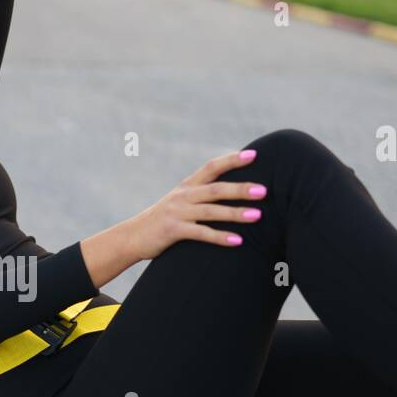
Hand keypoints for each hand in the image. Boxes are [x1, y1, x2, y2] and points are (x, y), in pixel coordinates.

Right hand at [124, 149, 266, 259]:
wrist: (131, 237)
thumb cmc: (161, 221)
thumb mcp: (179, 203)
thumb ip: (200, 196)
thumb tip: (229, 192)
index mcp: (186, 186)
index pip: (211, 167)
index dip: (232, 160)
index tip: (254, 155)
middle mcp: (183, 196)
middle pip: (216, 189)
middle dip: (241, 189)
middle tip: (264, 190)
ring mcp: (177, 212)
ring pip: (211, 211)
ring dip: (236, 213)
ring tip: (258, 215)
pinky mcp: (173, 230)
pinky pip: (201, 233)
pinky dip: (220, 237)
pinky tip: (237, 241)